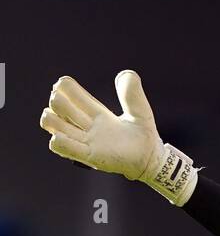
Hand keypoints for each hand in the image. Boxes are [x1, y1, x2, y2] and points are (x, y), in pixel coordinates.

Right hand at [40, 70, 198, 204]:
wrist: (151, 161)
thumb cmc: (144, 136)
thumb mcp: (140, 111)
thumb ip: (132, 94)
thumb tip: (125, 75)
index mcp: (95, 111)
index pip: (67, 91)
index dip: (63, 86)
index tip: (67, 88)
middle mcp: (86, 125)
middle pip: (57, 105)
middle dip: (57, 101)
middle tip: (75, 111)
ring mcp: (86, 141)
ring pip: (52, 124)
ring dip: (52, 119)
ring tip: (65, 123)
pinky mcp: (89, 156)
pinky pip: (63, 147)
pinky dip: (58, 140)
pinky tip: (61, 137)